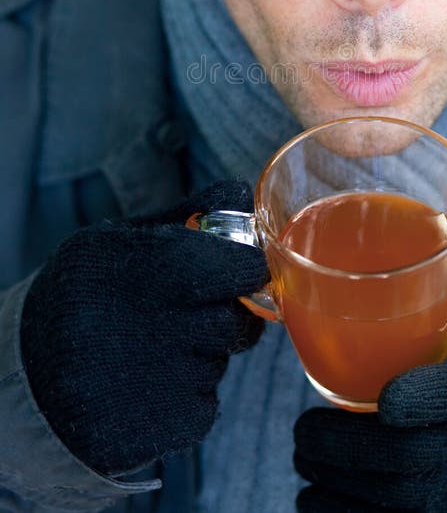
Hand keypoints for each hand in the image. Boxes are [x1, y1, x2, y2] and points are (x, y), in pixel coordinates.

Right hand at [20, 181, 268, 476]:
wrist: (24, 378)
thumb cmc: (82, 296)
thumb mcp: (117, 241)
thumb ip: (184, 216)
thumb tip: (240, 191)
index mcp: (133, 268)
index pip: (231, 268)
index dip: (245, 269)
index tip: (241, 269)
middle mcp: (140, 328)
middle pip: (232, 322)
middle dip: (225, 315)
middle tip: (193, 311)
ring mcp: (145, 386)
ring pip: (217, 364)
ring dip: (201, 355)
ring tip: (152, 348)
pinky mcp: (148, 432)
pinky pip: (203, 407)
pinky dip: (187, 397)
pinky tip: (146, 386)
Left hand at [294, 341, 446, 512]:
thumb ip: (414, 343)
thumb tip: (333, 311)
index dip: (425, 399)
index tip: (386, 401)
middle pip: (411, 453)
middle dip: (346, 446)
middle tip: (303, 433)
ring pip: (394, 496)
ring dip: (334, 480)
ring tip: (306, 458)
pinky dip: (339, 511)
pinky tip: (313, 496)